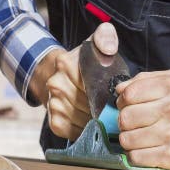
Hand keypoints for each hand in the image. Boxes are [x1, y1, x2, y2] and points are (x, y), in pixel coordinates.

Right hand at [29, 23, 118, 139]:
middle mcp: (56, 84)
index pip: (95, 86)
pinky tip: (92, 120)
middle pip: (92, 105)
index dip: (109, 92)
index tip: (116, 94)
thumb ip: (105, 38)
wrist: (59, 75)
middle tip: (113, 105)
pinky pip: (78, 132)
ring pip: (87, 121)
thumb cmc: (86, 63)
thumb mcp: (97, 43)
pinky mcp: (55, 123)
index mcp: (66, 64)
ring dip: (99, 121)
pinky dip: (89, 129)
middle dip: (106, 107)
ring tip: (104, 113)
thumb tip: (108, 48)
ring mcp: (53, 104)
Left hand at [115, 71, 169, 169]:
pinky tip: (148, 151)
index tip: (129, 106)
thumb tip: (120, 89)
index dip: (123, 101)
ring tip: (143, 138)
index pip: (130, 92)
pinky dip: (137, 155)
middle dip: (126, 123)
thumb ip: (145, 81)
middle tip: (137, 125)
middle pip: (126, 116)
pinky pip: (136, 156)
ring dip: (130, 141)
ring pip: (127, 138)